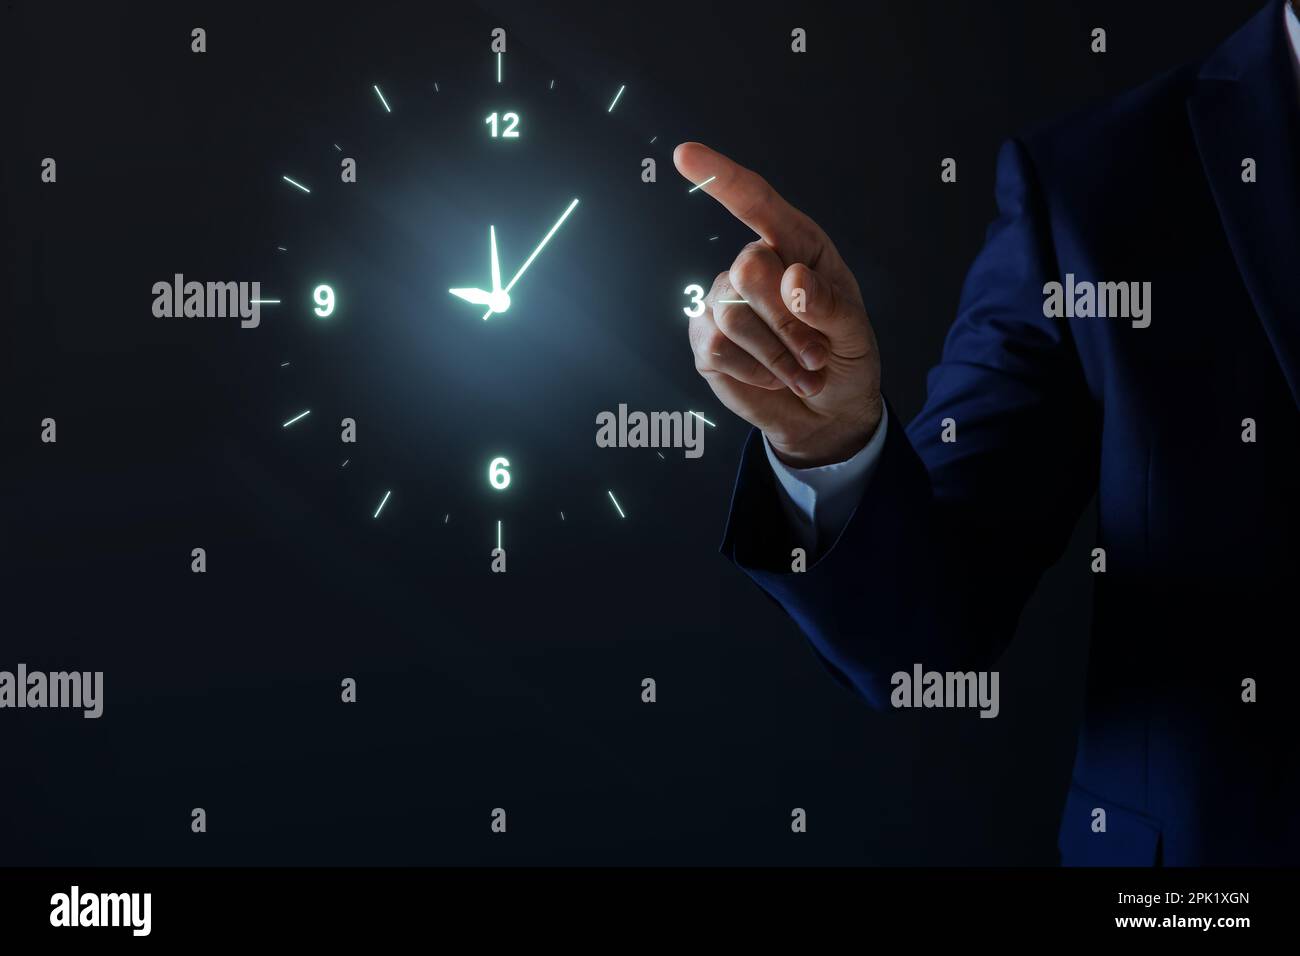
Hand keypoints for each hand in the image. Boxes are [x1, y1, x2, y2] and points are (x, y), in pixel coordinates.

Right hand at [675, 143, 882, 466]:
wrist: (827, 414)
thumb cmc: (844, 359)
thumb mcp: (854, 333)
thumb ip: (829, 305)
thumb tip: (792, 279)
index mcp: (797, 245)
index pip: (756, 203)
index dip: (720, 177)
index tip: (685, 155)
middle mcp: (756, 265)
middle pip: (748, 270)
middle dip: (787, 322)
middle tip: (815, 354)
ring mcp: (723, 301)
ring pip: (733, 317)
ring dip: (776, 355)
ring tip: (800, 371)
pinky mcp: (705, 340)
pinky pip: (717, 349)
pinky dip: (755, 372)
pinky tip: (773, 378)